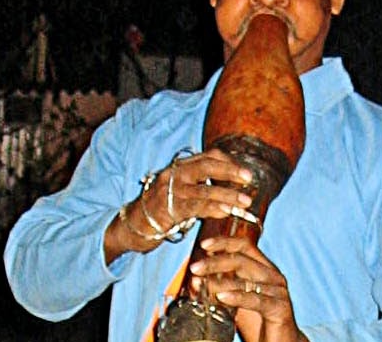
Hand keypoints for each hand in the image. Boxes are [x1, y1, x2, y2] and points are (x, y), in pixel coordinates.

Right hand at [107, 149, 253, 259]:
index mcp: (178, 167)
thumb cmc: (161, 208)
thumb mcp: (179, 190)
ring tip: (244, 203)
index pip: (208, 156)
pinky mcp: (167, 210)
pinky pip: (195, 208)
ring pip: (204, 190)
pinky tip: (225, 212)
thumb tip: (229, 184)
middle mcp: (174, 174)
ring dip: (228, 196)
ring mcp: (169, 192)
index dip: (229, 163)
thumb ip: (199, 184)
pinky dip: (213, 210)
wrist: (132, 225)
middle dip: (231, 172)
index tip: (245, 172)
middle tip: (249, 180)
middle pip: (207, 166)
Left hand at [189, 237, 307, 341]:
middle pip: (242, 260)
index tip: (204, 244)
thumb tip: (195, 280)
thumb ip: (221, 288)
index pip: (245, 246)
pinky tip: (222, 298)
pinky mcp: (280, 309)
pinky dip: (237, 298)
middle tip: (195, 268)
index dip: (225, 242)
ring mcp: (278, 292)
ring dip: (220, 282)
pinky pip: (256, 300)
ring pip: (245, 280)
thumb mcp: (237, 300)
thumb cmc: (259, 320)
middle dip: (215, 262)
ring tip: (201, 285)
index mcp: (264, 269)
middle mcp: (273, 276)